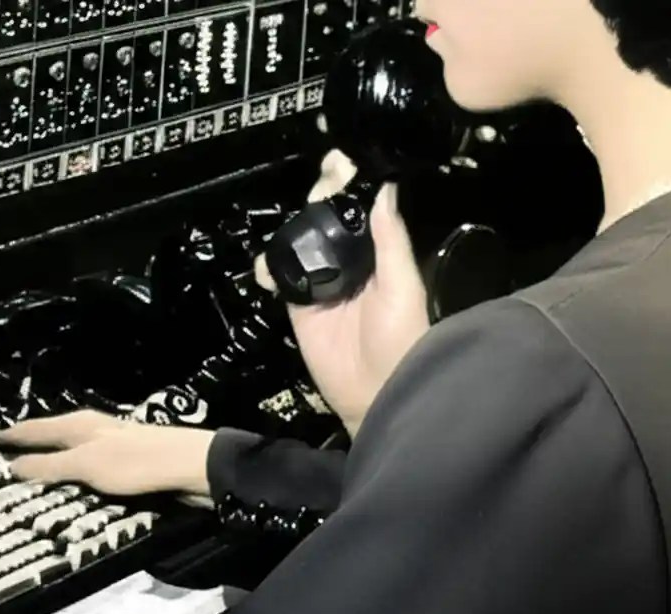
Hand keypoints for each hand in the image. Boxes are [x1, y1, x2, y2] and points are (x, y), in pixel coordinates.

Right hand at [0, 410, 215, 496]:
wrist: (190, 470)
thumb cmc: (139, 463)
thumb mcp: (88, 466)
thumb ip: (50, 467)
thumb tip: (12, 467)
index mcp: (73, 424)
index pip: (21, 431)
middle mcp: (83, 431)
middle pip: (35, 441)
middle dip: (6, 454)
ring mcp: (99, 448)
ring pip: (53, 458)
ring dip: (30, 470)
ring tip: (6, 488)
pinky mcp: (114, 468)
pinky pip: (72, 474)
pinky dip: (54, 482)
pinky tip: (52, 497)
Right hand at [256, 150, 430, 437]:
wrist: (376, 393)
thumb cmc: (400, 338)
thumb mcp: (402, 285)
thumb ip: (390, 239)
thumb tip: (385, 188)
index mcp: (378, 256)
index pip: (359, 212)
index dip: (350, 187)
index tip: (340, 163)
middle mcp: (348, 264)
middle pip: (325, 221)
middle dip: (320, 197)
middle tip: (321, 180)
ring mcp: (320, 283)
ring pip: (299, 243)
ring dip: (291, 228)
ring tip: (292, 219)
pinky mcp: (297, 305)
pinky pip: (278, 277)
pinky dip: (268, 267)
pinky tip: (269, 263)